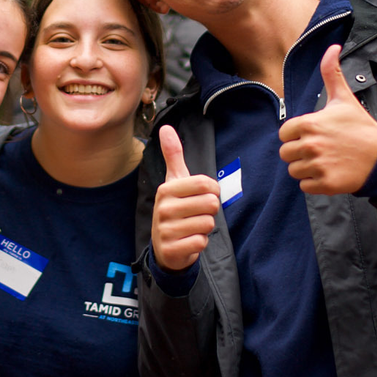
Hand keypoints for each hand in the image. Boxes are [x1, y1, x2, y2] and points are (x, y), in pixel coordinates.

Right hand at [151, 125, 220, 272]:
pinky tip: (189, 240)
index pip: (206, 184)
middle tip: (197, 214)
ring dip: (205, 228)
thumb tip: (165, 127)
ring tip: (191, 227)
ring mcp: (165, 230)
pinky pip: (201, 242)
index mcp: (166, 189)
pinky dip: (200, 243)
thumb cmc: (175, 209)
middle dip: (210, 211)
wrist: (164, 247)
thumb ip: (173, 155)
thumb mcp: (174, 181)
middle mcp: (163, 208)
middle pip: (211, 204)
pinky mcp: (171, 249)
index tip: (202, 196)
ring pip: (208, 224)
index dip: (212, 191)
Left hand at [278, 44, 376, 194]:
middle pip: (286, 154)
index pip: (284, 134)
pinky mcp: (324, 184)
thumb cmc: (360, 126)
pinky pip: (304, 186)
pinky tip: (329, 172)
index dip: (295, 135)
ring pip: (294, 171)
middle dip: (299, 153)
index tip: (312, 135)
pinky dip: (314, 183)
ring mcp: (317, 165)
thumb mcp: (344, 98)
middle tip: (319, 150)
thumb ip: (332, 73)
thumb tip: (333, 47)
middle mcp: (310, 145)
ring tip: (325, 161)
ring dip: (305, 168)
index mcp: (309, 124)